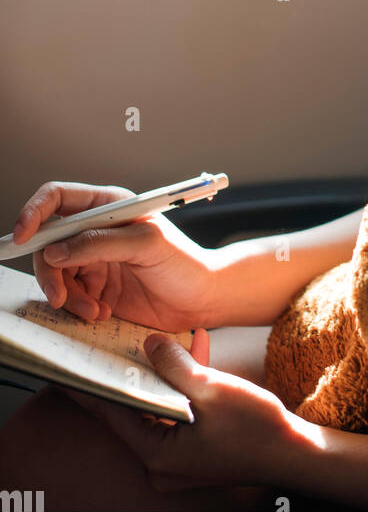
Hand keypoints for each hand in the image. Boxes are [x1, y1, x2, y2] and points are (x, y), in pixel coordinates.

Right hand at [13, 181, 220, 331]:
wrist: (201, 300)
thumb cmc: (184, 263)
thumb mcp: (146, 245)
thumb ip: (99, 244)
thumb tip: (54, 250)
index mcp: (108, 206)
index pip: (58, 199)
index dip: (34, 213)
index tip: (23, 237)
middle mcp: (96, 230)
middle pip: (47, 241)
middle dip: (48, 270)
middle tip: (60, 296)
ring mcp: (93, 260)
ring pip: (55, 273)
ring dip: (67, 296)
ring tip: (94, 310)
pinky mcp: (95, 288)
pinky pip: (68, 296)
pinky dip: (78, 308)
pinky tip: (101, 312)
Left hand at [62, 329, 317, 491]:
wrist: (292, 452)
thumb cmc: (254, 428)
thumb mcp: (210, 390)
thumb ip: (174, 366)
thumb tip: (147, 345)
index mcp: (156, 454)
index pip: (112, 414)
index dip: (90, 387)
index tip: (69, 368)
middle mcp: (160, 462)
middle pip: (133, 409)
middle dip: (129, 372)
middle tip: (106, 344)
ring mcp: (178, 458)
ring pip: (158, 406)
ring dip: (164, 373)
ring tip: (160, 339)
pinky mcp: (195, 448)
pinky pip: (179, 412)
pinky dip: (184, 386)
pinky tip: (196, 351)